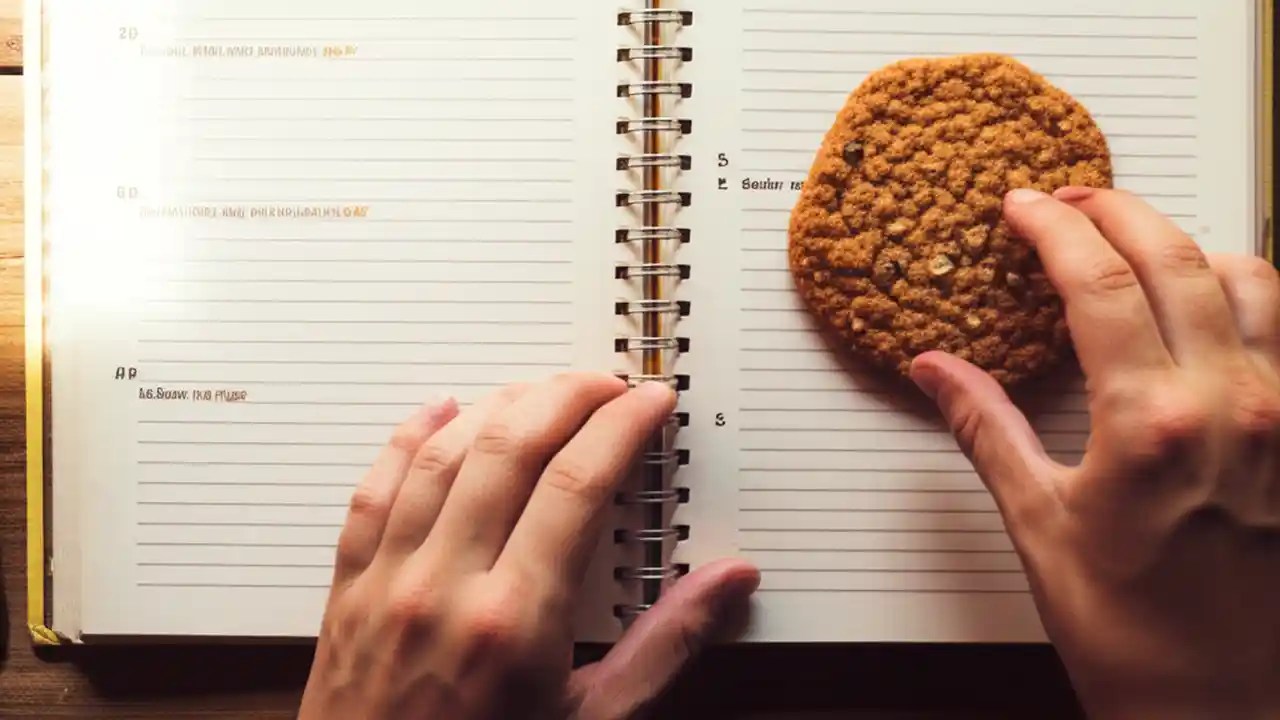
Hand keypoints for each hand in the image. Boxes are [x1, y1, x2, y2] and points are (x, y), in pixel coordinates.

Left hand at [298, 374, 759, 719]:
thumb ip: (667, 644)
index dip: (620, 426)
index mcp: (517, 621)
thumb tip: (730, 582)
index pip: (578, 482)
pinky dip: (409, 437)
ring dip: (499, 404)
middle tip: (607, 383)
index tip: (648, 401)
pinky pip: (375, 487)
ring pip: (444, 452)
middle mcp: (445, 586)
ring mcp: (389, 579)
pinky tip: (441, 410)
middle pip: (510, 446)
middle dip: (567, 395)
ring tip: (544, 389)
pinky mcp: (348, 586)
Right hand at [911, 187, 1279, 718]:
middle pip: (1175, 255)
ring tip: (1134, 240)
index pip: (1099, 280)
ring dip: (1185, 240)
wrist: (1217, 701)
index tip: (1022, 208)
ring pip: (1252, 273)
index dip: (1053, 227)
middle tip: (1067, 199)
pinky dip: (1247, 286)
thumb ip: (986, 428)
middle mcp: (1234, 405)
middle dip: (1114, 208)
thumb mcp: (1038, 523)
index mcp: (1153, 424)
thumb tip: (935, 371)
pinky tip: (1208, 296)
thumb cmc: (1131, 630)